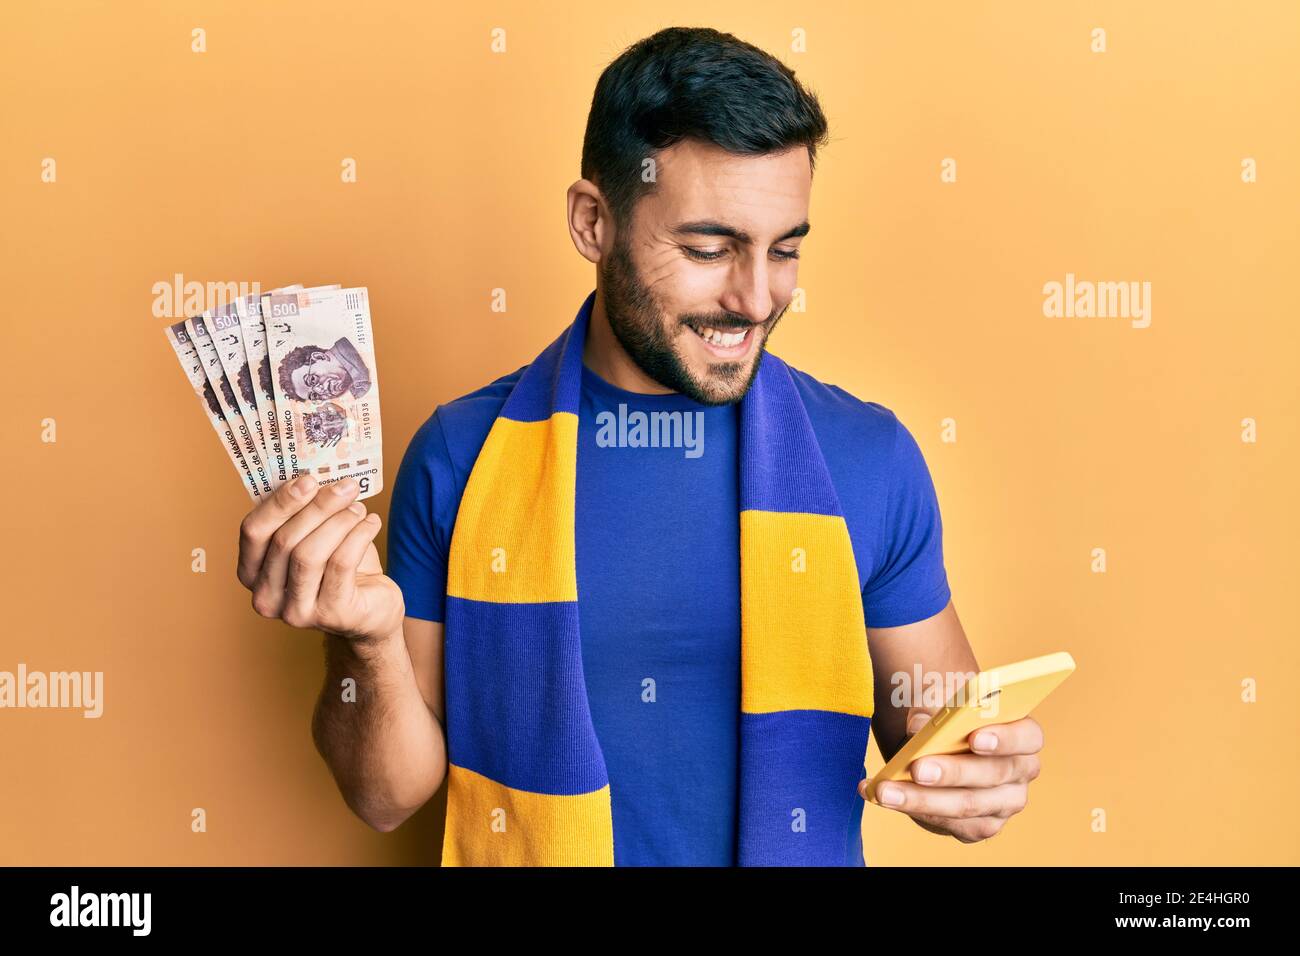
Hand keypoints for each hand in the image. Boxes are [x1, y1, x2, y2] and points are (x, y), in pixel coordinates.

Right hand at [236, 474, 403, 643]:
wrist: (371, 609)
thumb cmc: (336, 567)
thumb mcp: (312, 538)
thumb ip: (301, 513)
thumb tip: (311, 475)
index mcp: (251, 573)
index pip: (253, 532)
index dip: (279, 503)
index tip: (308, 479)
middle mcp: (266, 597)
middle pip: (284, 540)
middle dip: (317, 507)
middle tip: (344, 487)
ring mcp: (296, 612)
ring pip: (310, 554)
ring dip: (339, 522)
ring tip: (358, 508)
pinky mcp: (331, 614)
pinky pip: (341, 564)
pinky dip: (359, 536)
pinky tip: (371, 523)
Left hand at [861, 706, 1042, 843]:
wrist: (941, 749)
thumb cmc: (947, 721)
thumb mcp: (940, 704)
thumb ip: (933, 708)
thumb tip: (919, 726)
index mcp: (1023, 736)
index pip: (1027, 737)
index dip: (1004, 738)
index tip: (974, 738)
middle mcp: (1021, 772)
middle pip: (992, 774)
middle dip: (952, 772)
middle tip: (917, 768)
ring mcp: (1005, 803)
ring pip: (967, 805)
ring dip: (923, 799)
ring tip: (886, 790)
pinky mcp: (982, 826)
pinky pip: (951, 825)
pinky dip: (916, 810)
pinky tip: (887, 797)